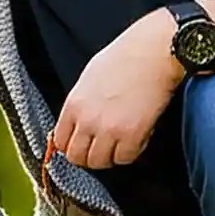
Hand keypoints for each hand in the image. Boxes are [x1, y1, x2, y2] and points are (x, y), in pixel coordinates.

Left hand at [53, 8, 182, 168]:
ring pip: (99, 163)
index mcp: (74, 104)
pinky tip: (137, 136)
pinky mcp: (132, 135)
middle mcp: (87, 120)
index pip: (60, 141)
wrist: (153, 52)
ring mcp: (108, 129)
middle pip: (76, 157)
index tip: (83, 144)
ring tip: (120, 142)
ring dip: (110, 156)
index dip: (72, 145)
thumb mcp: (89, 78)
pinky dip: (131, 152)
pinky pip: (125, 158)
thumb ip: (81, 104)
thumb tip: (77, 123)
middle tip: (102, 148)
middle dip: (89, 156)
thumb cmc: (126, 58)